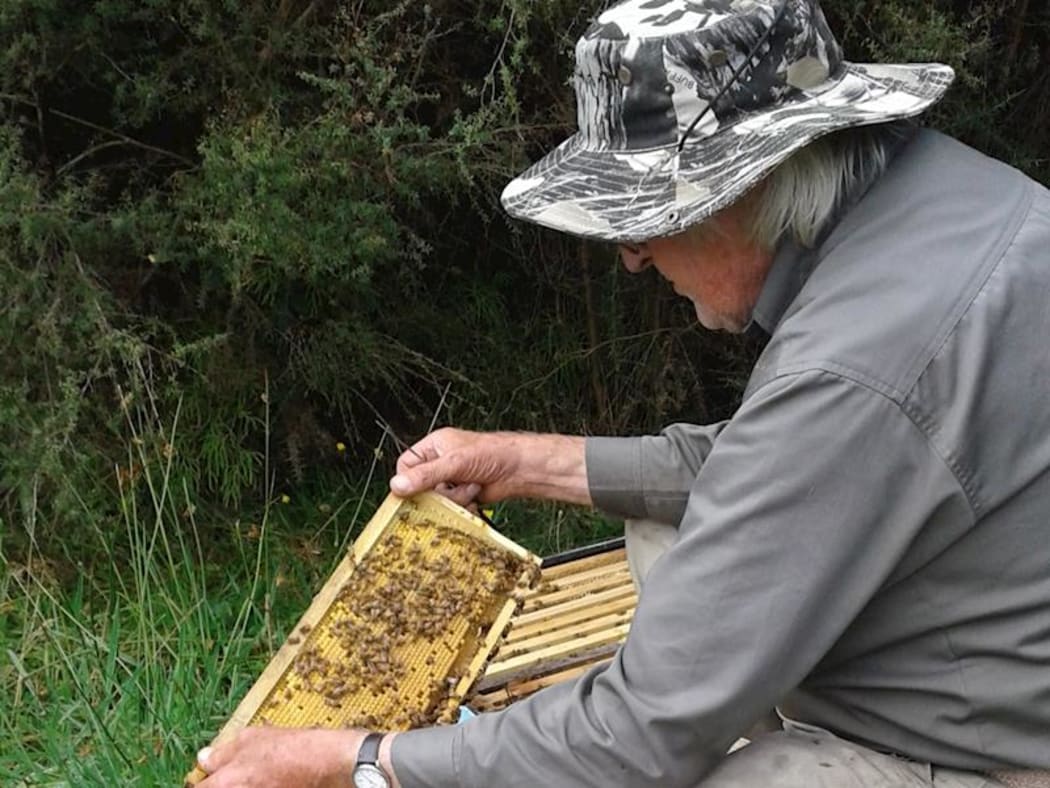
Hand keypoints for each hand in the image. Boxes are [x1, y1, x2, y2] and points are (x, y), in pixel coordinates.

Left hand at [195, 727, 361, 787]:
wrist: (327, 765)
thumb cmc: (292, 748)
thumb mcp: (253, 737)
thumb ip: (223, 751)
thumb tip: (204, 759)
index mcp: (226, 782)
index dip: (203, 783)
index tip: (206, 778)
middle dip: (222, 784)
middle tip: (232, 777)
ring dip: (240, 785)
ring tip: (257, 776)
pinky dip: (258, 786)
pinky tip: (268, 781)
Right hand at [389, 427, 522, 505]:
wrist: (519, 469)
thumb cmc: (493, 453)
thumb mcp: (454, 462)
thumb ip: (425, 475)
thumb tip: (397, 485)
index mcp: (433, 447)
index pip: (406, 466)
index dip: (408, 481)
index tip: (413, 493)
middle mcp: (440, 462)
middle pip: (421, 487)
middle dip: (438, 492)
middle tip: (449, 490)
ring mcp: (451, 479)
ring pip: (437, 499)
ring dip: (454, 498)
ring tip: (470, 487)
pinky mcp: (461, 494)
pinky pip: (450, 507)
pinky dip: (462, 505)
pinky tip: (474, 496)